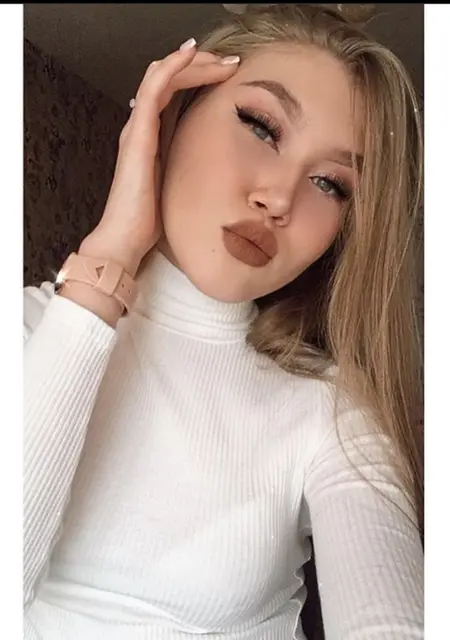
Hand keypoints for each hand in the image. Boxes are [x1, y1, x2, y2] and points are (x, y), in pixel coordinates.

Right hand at [79, 39, 239, 276]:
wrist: (126, 239)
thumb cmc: (151, 222)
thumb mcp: (180, 188)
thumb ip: (190, 171)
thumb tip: (221, 172)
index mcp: (153, 140)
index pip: (173, 96)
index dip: (198, 80)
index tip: (229, 77)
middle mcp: (142, 128)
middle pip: (168, 80)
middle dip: (200, 66)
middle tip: (230, 62)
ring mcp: (138, 128)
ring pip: (161, 77)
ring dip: (192, 62)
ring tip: (220, 58)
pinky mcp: (138, 134)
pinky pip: (154, 88)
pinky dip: (173, 67)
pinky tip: (191, 55)